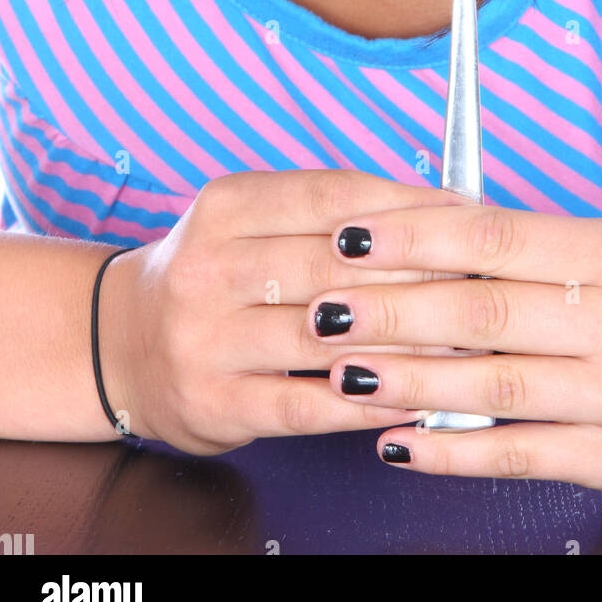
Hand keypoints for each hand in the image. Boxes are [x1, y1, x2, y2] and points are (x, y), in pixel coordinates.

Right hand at [98, 170, 469, 453]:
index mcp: (226, 205)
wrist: (120, 340)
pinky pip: (306, 407)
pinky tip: (414, 396)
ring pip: (327, 338)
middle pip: (336, 264)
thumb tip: (439, 208)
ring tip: (467, 341)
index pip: (334, 195)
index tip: (466, 215)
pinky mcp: (213, 403)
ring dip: (406, 341)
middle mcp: (209, 267)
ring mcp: (206, 338)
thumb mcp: (250, 218)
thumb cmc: (217, 273)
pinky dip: (367, 402)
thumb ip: (328, 211)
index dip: (407, 206)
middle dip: (419, 274)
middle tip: (482, 281)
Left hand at [308, 205, 601, 509]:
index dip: (416, 237)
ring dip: (407, 380)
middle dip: (392, 311)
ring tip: (343, 373)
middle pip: (485, 313)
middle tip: (325, 309)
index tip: (352, 237)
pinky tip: (400, 441)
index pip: (497, 237)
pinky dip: (453, 451)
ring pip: (495, 387)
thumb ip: (532, 253)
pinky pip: (520, 456)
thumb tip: (422, 232)